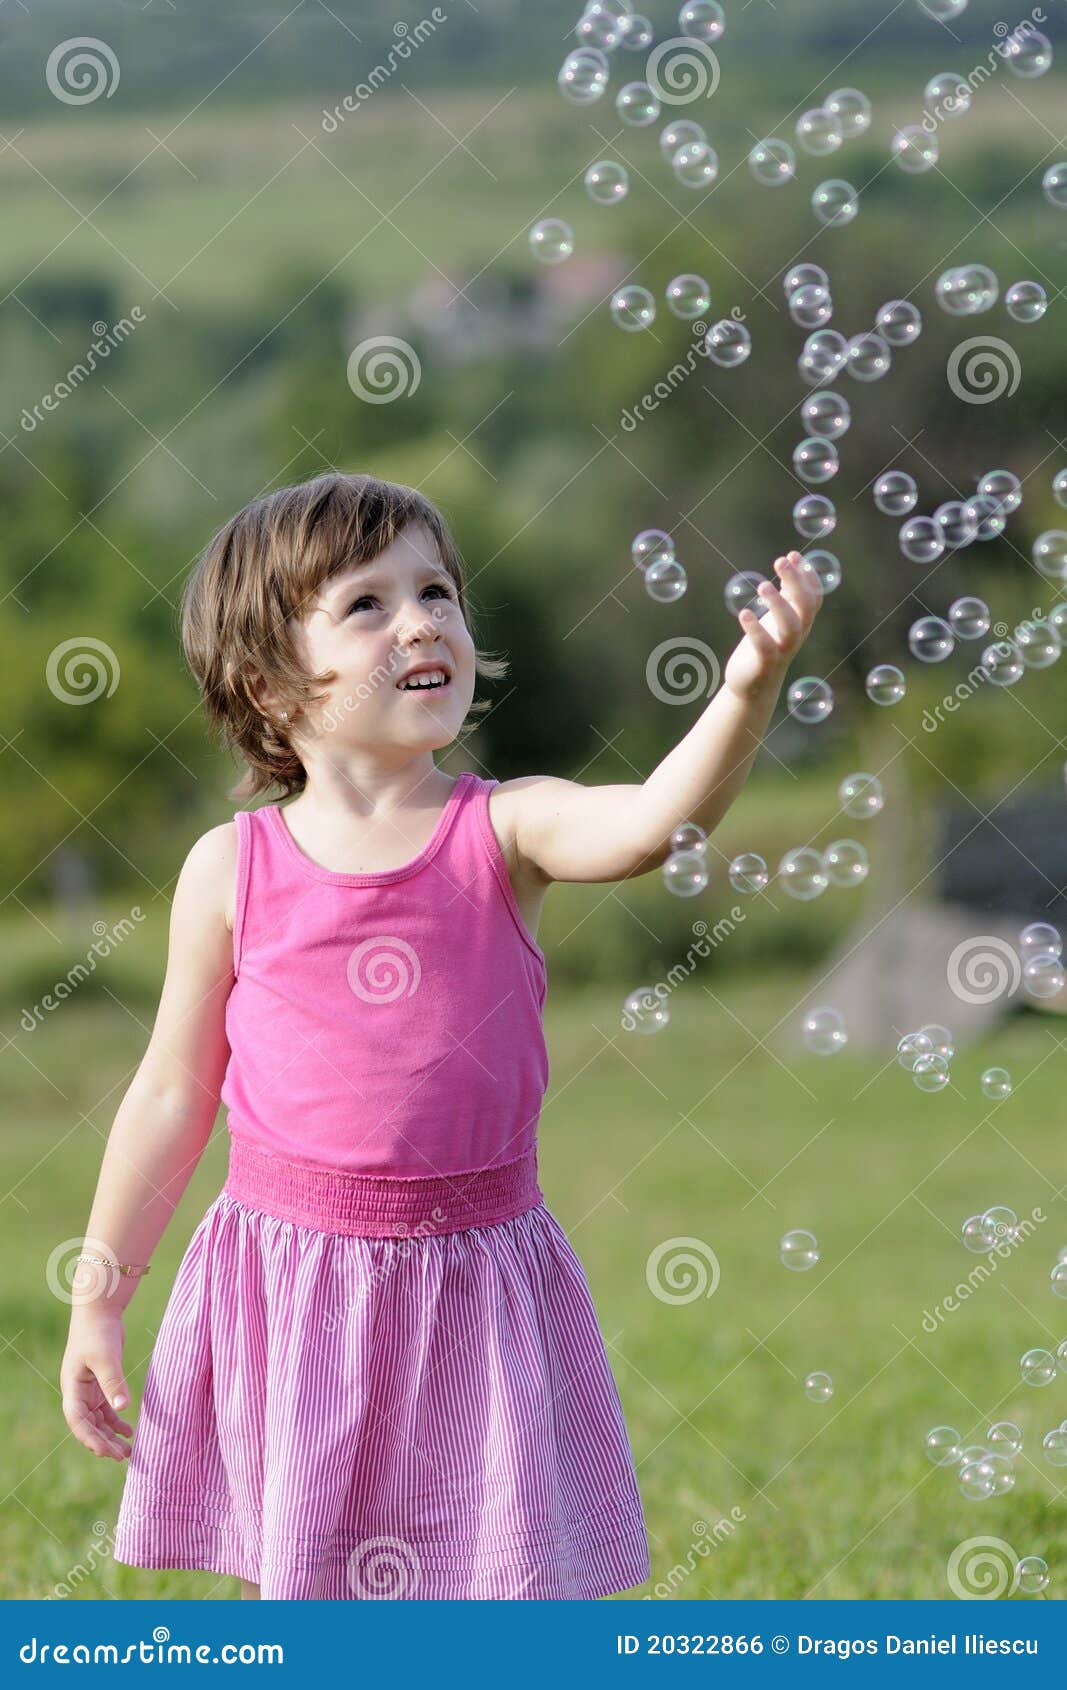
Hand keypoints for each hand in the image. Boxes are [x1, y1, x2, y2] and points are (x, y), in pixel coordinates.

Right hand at [60, 1313, 133, 1460]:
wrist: (100, 1311)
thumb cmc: (98, 1332)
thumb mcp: (106, 1358)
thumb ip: (113, 1383)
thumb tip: (122, 1409)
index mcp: (73, 1388)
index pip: (78, 1422)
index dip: (91, 1439)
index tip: (108, 1453)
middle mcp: (78, 1393)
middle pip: (88, 1426)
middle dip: (103, 1443)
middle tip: (123, 1456)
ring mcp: (89, 1389)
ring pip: (98, 1421)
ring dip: (110, 1436)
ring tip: (128, 1450)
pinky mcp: (101, 1383)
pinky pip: (107, 1409)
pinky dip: (116, 1421)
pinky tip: (129, 1430)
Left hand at [723, 551, 822, 700]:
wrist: (753, 687)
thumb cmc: (765, 647)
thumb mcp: (776, 620)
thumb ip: (785, 597)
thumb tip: (790, 565)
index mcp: (800, 623)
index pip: (814, 598)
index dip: (808, 577)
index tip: (794, 554)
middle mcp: (796, 636)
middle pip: (805, 607)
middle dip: (796, 582)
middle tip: (780, 560)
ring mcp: (782, 651)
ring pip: (790, 627)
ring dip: (778, 604)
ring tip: (762, 585)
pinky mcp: (764, 665)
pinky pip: (764, 646)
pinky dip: (755, 630)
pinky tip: (744, 613)